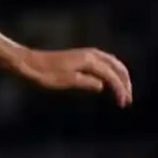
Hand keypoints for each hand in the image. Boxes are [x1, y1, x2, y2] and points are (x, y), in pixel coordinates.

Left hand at [15, 48, 132, 107]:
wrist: (30, 63)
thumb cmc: (45, 74)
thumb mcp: (66, 81)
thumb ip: (86, 82)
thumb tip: (102, 86)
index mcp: (89, 61)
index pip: (112, 77)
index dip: (120, 90)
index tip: (123, 103)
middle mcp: (92, 54)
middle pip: (117, 68)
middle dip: (125, 83)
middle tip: (128, 99)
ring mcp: (88, 53)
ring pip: (113, 63)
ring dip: (120, 77)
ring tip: (124, 90)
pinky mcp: (82, 56)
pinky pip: (105, 62)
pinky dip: (113, 71)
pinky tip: (111, 79)